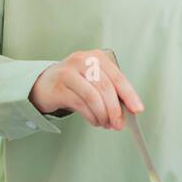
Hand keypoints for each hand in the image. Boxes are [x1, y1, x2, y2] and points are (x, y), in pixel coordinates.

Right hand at [28, 50, 142, 129]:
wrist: (45, 84)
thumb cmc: (75, 83)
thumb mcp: (94, 81)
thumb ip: (111, 91)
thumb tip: (128, 110)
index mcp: (97, 57)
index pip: (117, 77)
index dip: (129, 95)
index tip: (137, 109)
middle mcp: (83, 60)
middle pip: (106, 88)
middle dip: (115, 110)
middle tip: (118, 124)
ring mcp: (68, 72)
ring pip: (93, 97)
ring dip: (102, 115)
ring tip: (105, 123)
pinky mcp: (58, 87)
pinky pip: (80, 104)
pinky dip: (91, 116)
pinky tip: (94, 121)